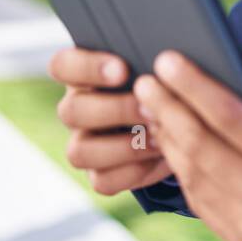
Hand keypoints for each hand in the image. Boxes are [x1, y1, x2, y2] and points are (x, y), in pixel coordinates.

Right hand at [48, 47, 172, 194]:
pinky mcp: (99, 175)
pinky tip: (163, 157)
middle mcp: (76, 110)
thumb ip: (152, 60)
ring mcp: (84, 144)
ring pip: (79, 152)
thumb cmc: (161, 83)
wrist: (178, 121)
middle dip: (115, 110)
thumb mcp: (156, 67)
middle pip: (70, 112)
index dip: (87, 67)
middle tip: (150, 107)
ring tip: (158, 136)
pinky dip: (135, 171)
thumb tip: (169, 60)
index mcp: (83, 76)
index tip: (122, 69)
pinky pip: (103, 181)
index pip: (62, 66)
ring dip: (122, 146)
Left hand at [133, 45, 241, 240]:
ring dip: (168, 136)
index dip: (195, 87)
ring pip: (192, 173)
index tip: (168, 61)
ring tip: (153, 105)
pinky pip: (197, 197)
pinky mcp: (237, 237)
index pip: (230, 117)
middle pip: (200, 145)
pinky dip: (181, 166)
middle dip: (168, 109)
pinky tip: (174, 140)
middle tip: (145, 81)